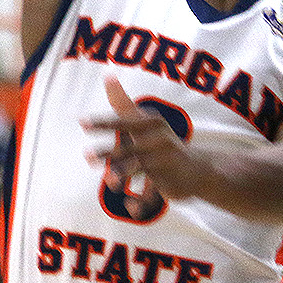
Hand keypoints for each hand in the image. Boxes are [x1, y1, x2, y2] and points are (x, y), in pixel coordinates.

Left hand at [81, 77, 194, 199]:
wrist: (200, 169)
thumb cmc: (162, 143)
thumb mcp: (145, 121)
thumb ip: (124, 103)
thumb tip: (107, 75)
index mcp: (151, 124)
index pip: (124, 121)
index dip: (104, 122)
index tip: (82, 123)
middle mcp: (160, 141)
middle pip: (131, 146)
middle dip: (110, 153)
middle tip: (87, 156)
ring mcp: (167, 163)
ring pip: (142, 168)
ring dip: (124, 173)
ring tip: (110, 182)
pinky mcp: (171, 183)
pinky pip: (153, 195)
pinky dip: (141, 202)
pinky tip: (129, 207)